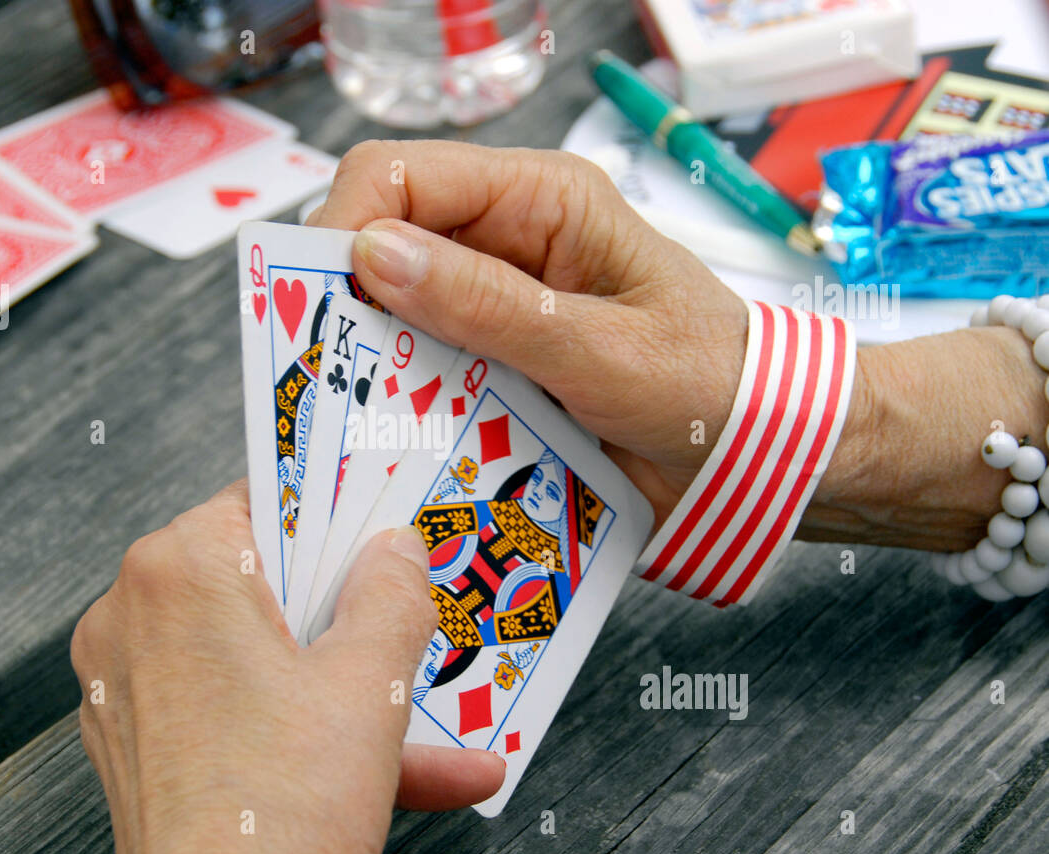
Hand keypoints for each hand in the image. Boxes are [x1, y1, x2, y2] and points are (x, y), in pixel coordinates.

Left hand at [72, 479, 504, 853]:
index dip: (331, 513)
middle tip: (401, 621)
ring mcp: (128, 684)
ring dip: (343, 690)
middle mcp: (134, 617)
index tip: (373, 522)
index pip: (262, 498)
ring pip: (257, 656)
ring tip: (426, 722)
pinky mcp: (139, 742)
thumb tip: (395, 552)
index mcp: (178, 572)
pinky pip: (235, 710)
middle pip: (261, 581)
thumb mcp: (370, 686)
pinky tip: (404, 770)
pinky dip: (302, 732)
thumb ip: (392, 595)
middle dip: (345, 616)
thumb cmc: (274, 819)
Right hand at [306, 139, 753, 528]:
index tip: (319, 301)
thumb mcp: (602, 350)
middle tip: (332, 370)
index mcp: (540, 200)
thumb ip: (492, 306)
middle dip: (349, 301)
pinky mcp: (489, 363)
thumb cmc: (708, 384)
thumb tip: (374, 253)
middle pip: (383, 242)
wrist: (754, 456)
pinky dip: (400, 400)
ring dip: (373, 360)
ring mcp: (492, 306)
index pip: (403, 176)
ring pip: (392, 313)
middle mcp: (505, 242)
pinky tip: (398, 437)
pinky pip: (419, 369)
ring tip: (362, 414)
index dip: (346, 224)